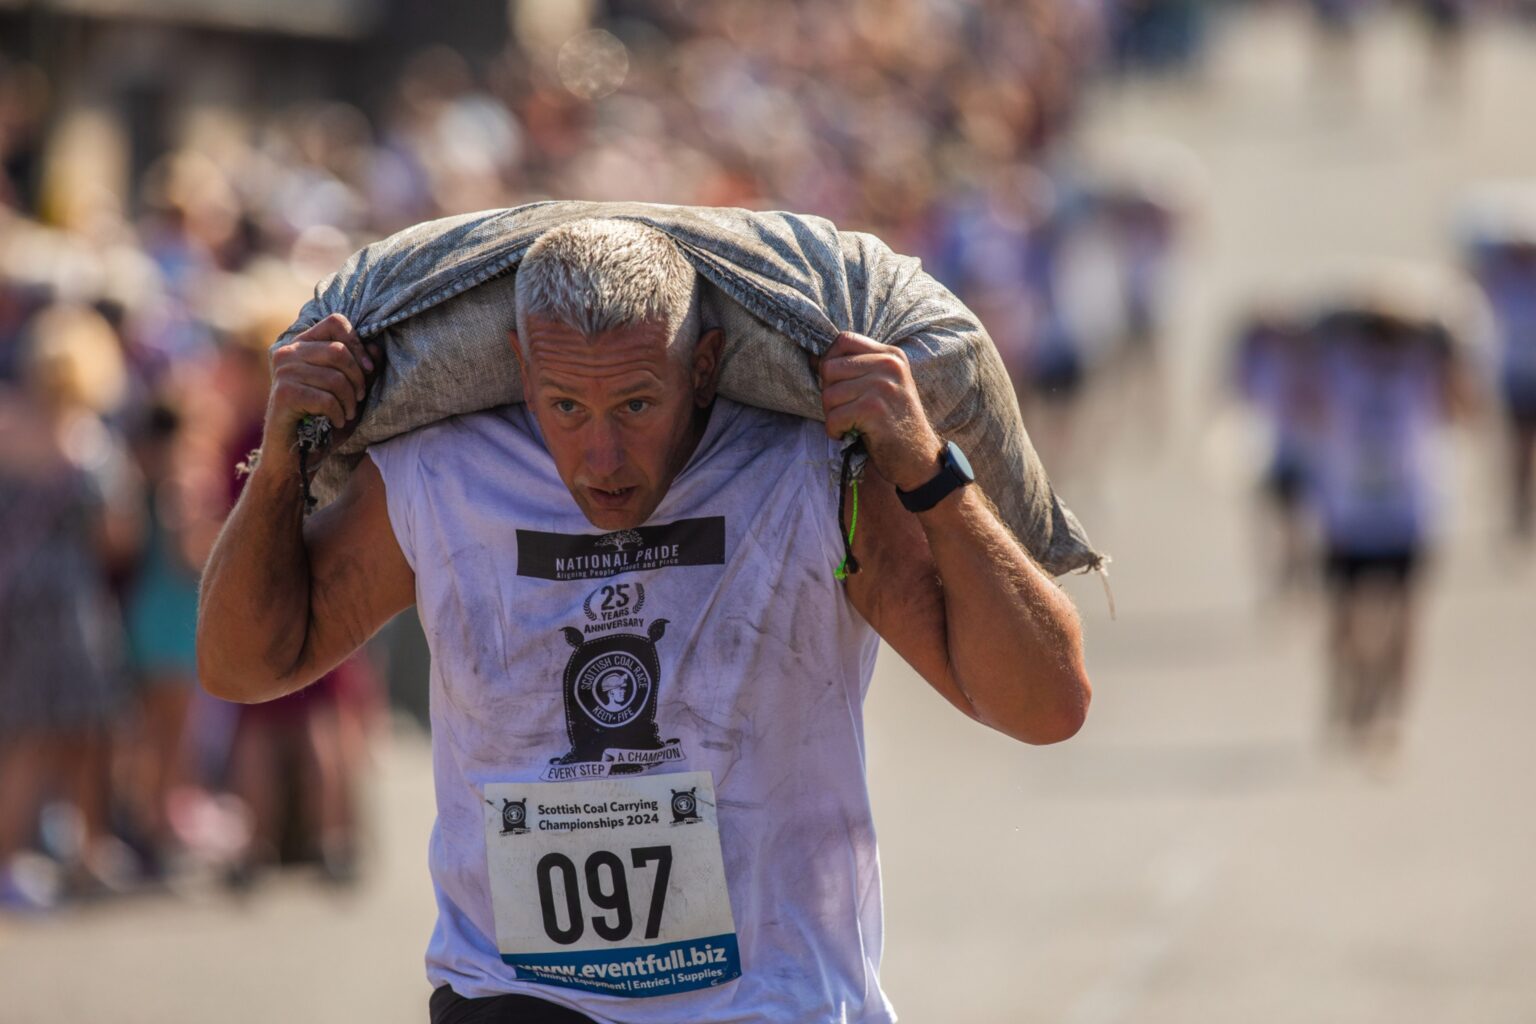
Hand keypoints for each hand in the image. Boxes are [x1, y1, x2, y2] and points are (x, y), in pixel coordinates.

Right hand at [263, 313, 378, 462]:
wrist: (296, 455)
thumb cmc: (324, 420)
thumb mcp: (351, 391)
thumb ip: (363, 368)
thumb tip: (375, 346)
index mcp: (302, 344)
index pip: (335, 322)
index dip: (358, 343)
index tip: (369, 369)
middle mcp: (287, 352)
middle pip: (339, 351)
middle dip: (359, 379)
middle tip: (359, 399)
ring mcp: (283, 372)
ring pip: (335, 377)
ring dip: (350, 401)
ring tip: (348, 414)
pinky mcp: (283, 394)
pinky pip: (325, 398)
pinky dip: (338, 413)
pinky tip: (336, 421)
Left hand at [816, 331, 942, 492]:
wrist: (918, 456)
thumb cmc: (894, 423)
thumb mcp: (884, 386)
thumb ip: (857, 369)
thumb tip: (813, 359)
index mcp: (891, 355)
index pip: (844, 340)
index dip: (829, 360)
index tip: (835, 383)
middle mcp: (888, 365)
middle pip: (830, 368)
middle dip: (829, 393)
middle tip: (844, 410)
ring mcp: (882, 386)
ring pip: (828, 394)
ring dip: (832, 415)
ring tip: (850, 424)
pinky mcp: (873, 409)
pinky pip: (834, 417)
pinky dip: (835, 431)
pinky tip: (850, 435)